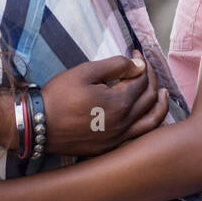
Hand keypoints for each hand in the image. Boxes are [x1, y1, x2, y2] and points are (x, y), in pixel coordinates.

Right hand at [40, 52, 168, 155]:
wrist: (38, 125)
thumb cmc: (59, 96)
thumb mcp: (85, 72)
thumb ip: (115, 65)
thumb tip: (139, 64)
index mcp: (119, 103)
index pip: (141, 80)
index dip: (142, 64)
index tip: (136, 52)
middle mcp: (123, 123)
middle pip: (148, 98)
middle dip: (150, 78)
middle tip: (145, 67)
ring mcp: (118, 138)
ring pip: (150, 122)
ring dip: (159, 105)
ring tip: (163, 93)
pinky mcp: (110, 147)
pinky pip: (139, 137)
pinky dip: (149, 125)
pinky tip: (149, 117)